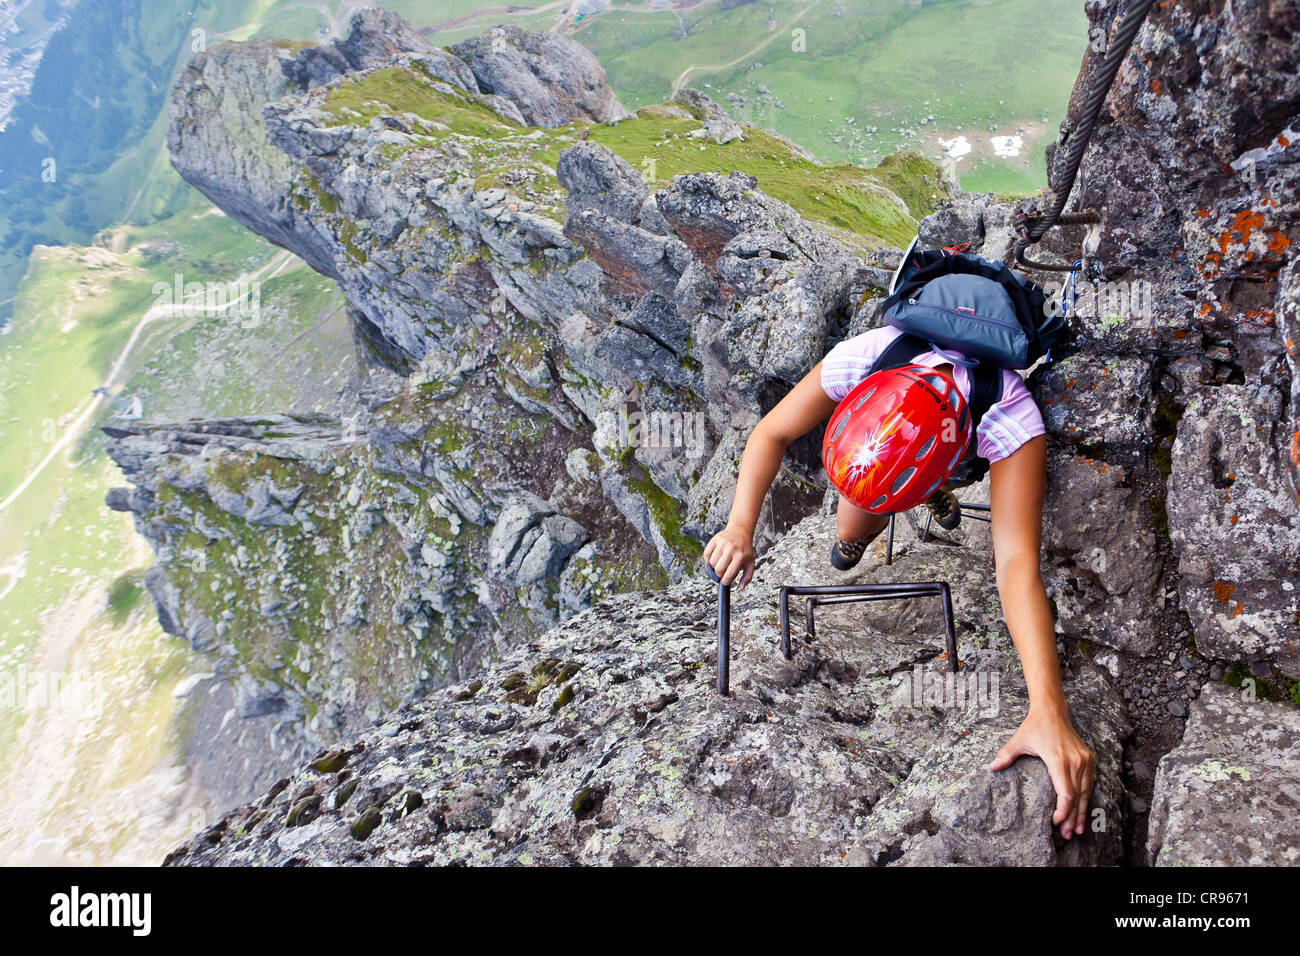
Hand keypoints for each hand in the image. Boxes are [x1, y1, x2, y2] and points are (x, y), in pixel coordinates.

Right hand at [703, 526, 754, 587]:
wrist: (740, 532)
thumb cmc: (745, 550)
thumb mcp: (750, 563)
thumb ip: (747, 577)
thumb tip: (741, 588)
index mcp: (740, 556)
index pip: (729, 574)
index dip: (725, 581)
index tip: (725, 582)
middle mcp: (731, 549)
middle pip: (719, 569)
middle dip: (719, 575)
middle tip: (722, 573)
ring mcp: (722, 543)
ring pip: (712, 562)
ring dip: (714, 567)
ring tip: (719, 564)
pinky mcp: (715, 539)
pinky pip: (706, 553)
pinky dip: (708, 559)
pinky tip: (714, 559)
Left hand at [989, 708, 1095, 839]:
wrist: (1053, 711)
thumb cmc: (1034, 727)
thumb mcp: (1019, 740)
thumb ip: (1006, 755)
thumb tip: (991, 767)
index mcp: (1058, 759)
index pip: (1065, 792)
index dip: (1063, 811)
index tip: (1056, 823)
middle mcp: (1075, 761)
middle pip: (1077, 796)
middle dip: (1073, 818)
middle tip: (1069, 835)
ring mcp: (1084, 760)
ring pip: (1086, 792)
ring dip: (1082, 812)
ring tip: (1078, 829)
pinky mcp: (1089, 759)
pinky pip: (1089, 783)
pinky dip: (1086, 798)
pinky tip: (1082, 812)